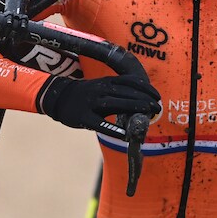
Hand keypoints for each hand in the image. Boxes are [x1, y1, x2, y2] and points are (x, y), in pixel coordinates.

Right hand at [36, 75, 160, 130]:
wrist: (58, 96)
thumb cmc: (86, 94)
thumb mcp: (102, 86)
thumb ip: (119, 91)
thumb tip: (141, 98)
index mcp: (107, 82)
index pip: (130, 82)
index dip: (146, 88)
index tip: (157, 96)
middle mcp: (101, 90)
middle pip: (127, 92)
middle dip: (145, 99)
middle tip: (157, 107)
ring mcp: (92, 103)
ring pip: (116, 104)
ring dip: (134, 108)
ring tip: (148, 114)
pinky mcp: (84, 117)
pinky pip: (100, 124)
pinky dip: (113, 129)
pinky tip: (125, 135)